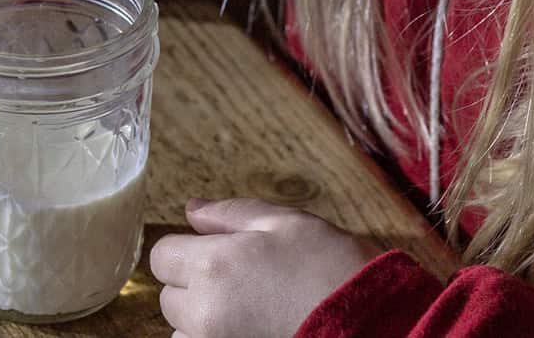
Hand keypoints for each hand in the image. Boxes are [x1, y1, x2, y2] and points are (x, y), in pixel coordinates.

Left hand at [149, 197, 381, 337]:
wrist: (372, 325)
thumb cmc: (332, 269)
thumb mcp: (285, 223)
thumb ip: (230, 214)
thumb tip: (191, 209)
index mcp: (211, 266)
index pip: (161, 256)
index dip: (184, 249)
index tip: (211, 250)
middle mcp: (203, 312)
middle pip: (168, 296)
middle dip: (193, 284)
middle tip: (239, 277)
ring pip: (183, 329)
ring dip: (202, 318)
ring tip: (248, 307)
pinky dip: (215, 337)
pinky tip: (250, 327)